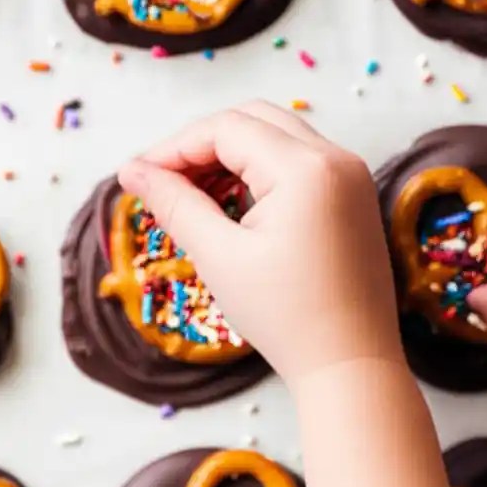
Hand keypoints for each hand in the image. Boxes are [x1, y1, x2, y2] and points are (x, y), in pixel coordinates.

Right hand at [118, 102, 404, 386]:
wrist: (351, 366)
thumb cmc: (287, 318)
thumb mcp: (220, 257)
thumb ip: (174, 204)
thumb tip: (132, 171)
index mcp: (307, 169)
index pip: (227, 128)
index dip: (175, 147)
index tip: (139, 177)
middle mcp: (336, 159)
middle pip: (254, 120)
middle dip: (202, 145)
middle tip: (164, 183)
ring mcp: (351, 177)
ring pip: (277, 138)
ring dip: (231, 156)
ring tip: (193, 199)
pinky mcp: (354, 198)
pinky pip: (299, 163)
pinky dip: (260, 173)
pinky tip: (232, 207)